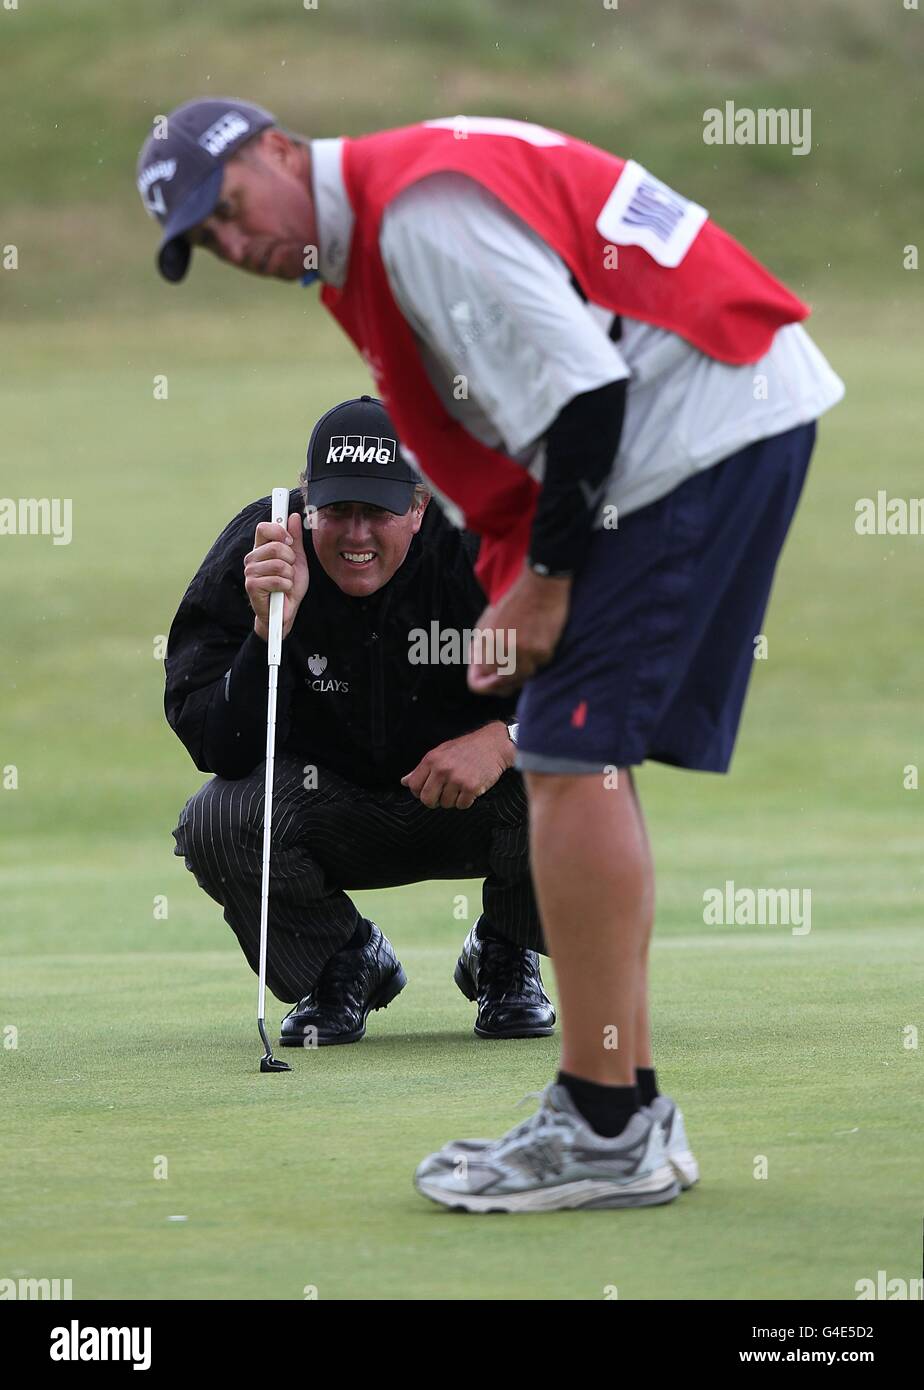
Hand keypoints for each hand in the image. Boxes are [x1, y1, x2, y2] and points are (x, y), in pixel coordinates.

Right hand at [245, 512, 308, 641]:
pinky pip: (278, 580)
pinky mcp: (252, 585)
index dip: (279, 530)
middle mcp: (252, 558)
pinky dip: (286, 586)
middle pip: (276, 546)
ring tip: (286, 582)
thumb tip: (294, 516)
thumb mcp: (297, 560)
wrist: (285, 612)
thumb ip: (295, 539)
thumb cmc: (289, 587)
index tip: (289, 541)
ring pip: (279, 564)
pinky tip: (282, 591)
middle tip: (289, 570)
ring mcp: (250, 572)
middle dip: (290, 559)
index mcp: (261, 549)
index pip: (264, 528)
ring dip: (289, 575)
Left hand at [400, 723, 513, 809]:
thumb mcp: (441, 753)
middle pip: (427, 799)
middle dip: (435, 801)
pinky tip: (470, 790)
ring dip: (453, 800)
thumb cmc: (467, 748)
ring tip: (460, 787)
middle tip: (444, 795)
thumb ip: (422, 769)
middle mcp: (442, 769)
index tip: (429, 791)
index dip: (420, 793)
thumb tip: (404, 782)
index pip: (414, 786)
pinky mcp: (471, 787)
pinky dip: (466, 801)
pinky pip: (462, 805)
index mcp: (432, 759)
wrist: (494, 744)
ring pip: (446, 804)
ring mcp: (456, 779)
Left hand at [468, 566, 570, 695]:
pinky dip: (539, 658)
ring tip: (527, 650)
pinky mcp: (541, 650)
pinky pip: (539, 666)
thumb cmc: (514, 603)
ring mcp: (521, 651)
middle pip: (502, 682)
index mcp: (484, 640)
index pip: (481, 677)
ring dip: (524, 669)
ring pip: (522, 678)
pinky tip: (539, 640)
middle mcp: (500, 648)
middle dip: (507, 677)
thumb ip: (479, 648)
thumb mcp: (487, 622)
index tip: (493, 679)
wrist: (540, 585)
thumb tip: (478, 674)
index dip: (487, 680)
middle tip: (515, 664)